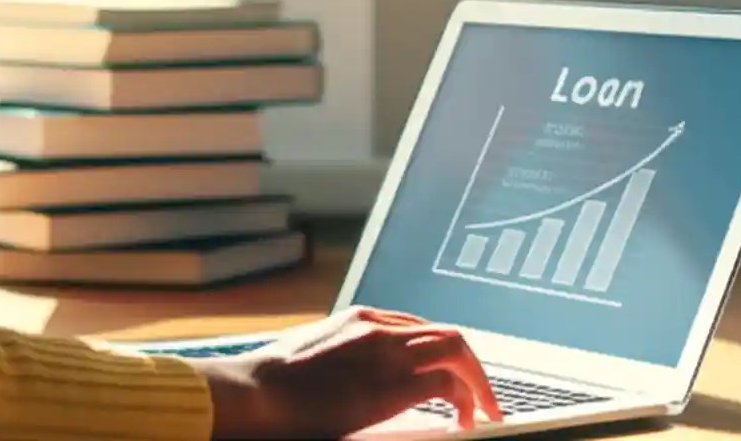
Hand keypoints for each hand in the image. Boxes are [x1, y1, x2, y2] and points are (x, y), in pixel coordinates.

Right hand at [190, 306, 502, 438]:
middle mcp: (379, 327)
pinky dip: (465, 400)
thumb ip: (342, 358)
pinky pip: (447, 383)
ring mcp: (388, 351)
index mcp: (359, 320)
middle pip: (446, 333)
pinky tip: (465, 421)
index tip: (448, 373)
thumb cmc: (269, 383)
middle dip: (470, 364)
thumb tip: (351, 379)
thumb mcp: (311, 354)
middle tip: (481, 393)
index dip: (439, 352)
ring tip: (485, 408)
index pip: (417, 327)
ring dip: (477, 380)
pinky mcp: (393, 382)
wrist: (254, 392)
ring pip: (456, 349)